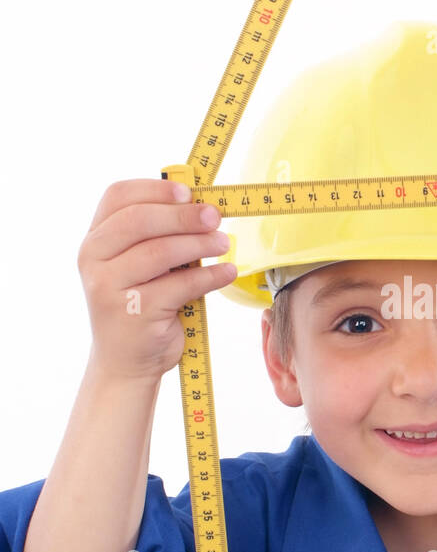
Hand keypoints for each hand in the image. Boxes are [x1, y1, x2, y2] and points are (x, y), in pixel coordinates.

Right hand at [77, 178, 237, 380]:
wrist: (126, 362)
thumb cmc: (140, 305)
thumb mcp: (139, 266)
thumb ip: (157, 237)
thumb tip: (203, 207)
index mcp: (95, 240)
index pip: (118, 197)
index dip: (155, 189)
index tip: (189, 192)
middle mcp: (94, 260)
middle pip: (139, 220)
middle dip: (183, 215)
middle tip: (215, 217)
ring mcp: (109, 287)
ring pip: (159, 252)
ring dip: (199, 244)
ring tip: (223, 244)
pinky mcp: (135, 312)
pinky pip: (180, 285)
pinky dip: (209, 276)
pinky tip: (227, 272)